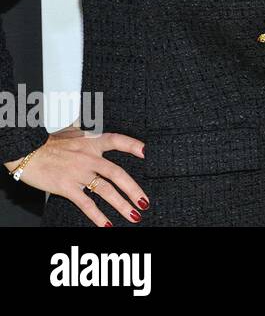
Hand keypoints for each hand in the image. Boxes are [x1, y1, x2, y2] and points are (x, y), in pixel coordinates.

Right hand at [3, 127, 147, 225]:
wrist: (24, 150)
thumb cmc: (47, 143)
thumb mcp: (72, 134)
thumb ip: (87, 138)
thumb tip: (94, 135)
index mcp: (91, 142)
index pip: (116, 140)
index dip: (133, 145)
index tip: (146, 152)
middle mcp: (89, 157)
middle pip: (117, 173)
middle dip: (133, 189)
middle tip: (145, 202)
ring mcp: (78, 172)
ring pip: (106, 190)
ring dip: (122, 205)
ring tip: (134, 216)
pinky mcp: (66, 186)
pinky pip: (85, 203)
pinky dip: (97, 215)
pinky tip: (106, 224)